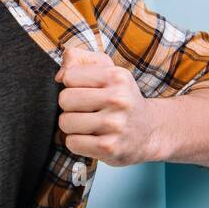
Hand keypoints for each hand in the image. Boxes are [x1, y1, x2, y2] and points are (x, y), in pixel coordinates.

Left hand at [54, 44, 167, 166]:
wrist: (150, 131)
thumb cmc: (120, 98)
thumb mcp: (107, 70)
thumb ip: (79, 59)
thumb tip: (59, 76)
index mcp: (116, 76)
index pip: (69, 76)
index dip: (72, 85)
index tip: (86, 92)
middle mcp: (118, 99)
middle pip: (64, 99)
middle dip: (69, 106)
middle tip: (85, 110)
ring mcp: (115, 124)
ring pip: (65, 122)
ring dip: (71, 126)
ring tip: (88, 125)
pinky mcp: (109, 147)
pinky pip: (72, 143)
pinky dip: (76, 142)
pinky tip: (91, 139)